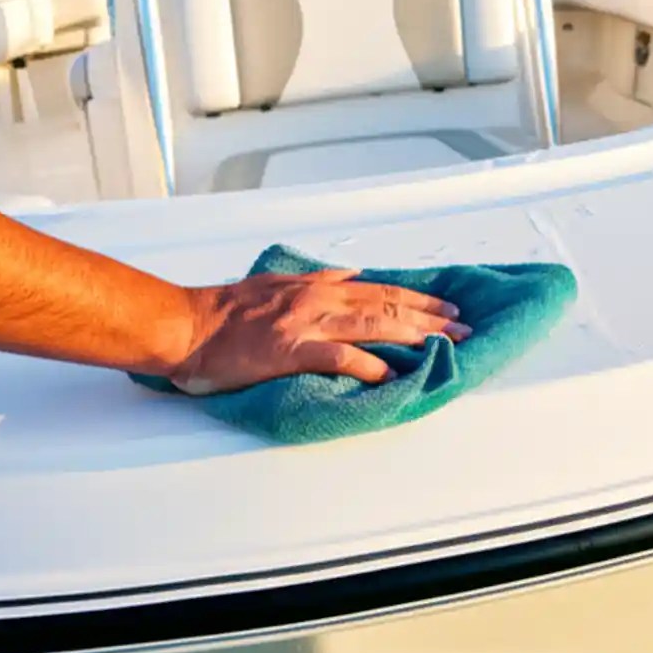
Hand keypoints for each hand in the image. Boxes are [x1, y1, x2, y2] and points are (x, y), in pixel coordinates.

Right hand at [169, 269, 469, 394]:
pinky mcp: (291, 349)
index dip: (420, 300)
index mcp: (319, 288)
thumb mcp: (279, 283)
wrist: (187, 325)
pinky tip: (393, 374)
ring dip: (415, 336)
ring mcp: (307, 324)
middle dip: (432, 317)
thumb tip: (352, 278)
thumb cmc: (228, 311)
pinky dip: (370, 364)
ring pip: (374, 325)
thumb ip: (318, 282)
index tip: (450, 308)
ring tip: (446, 346)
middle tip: (465, 328)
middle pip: (389, 306)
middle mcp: (320, 300)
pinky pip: (339, 356)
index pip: (382, 291)